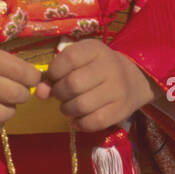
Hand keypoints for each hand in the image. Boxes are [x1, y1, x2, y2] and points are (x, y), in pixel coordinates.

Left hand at [32, 38, 161, 131]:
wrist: (135, 79)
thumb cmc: (98, 68)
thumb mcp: (79, 61)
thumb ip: (57, 72)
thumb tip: (39, 92)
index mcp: (96, 50)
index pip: (69, 58)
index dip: (54, 71)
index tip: (54, 77)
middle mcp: (110, 67)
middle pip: (73, 84)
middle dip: (58, 93)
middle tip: (60, 94)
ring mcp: (118, 90)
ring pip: (81, 106)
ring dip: (67, 109)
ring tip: (69, 106)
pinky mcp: (121, 110)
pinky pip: (93, 122)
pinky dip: (80, 123)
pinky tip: (78, 119)